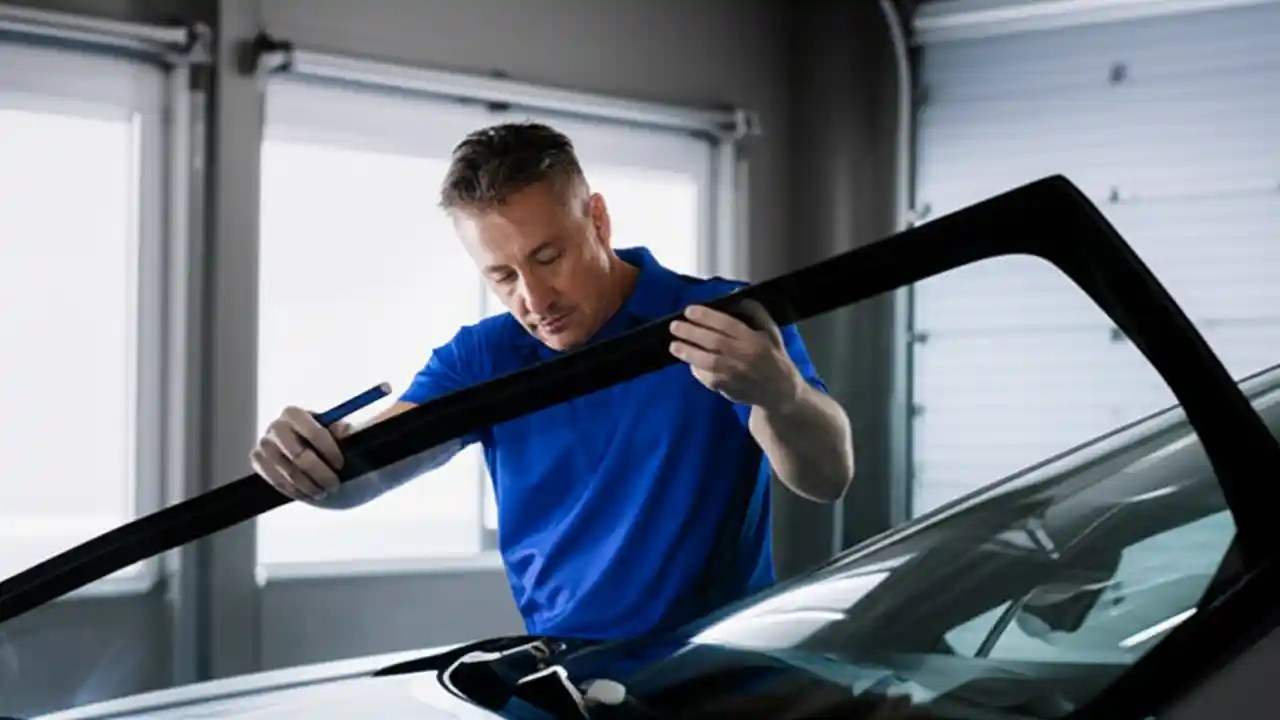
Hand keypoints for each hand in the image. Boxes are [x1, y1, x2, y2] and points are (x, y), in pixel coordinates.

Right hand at [249, 406, 352, 501]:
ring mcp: (264, 445)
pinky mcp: (257, 461)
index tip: (341, 465)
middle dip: (319, 473)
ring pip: (288, 472)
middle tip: (334, 484)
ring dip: (309, 486)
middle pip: (298, 455)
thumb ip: (344, 431)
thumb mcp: (341, 435)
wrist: (311, 456)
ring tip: (324, 491)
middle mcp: (276, 426)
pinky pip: (276, 482)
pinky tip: (308, 494)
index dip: (329, 450)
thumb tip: (344, 431)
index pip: (313, 431)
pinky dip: (295, 491)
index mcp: (296, 413)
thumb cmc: (328, 443)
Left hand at [668, 299, 802, 411]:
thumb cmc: (773, 357)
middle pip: (713, 342)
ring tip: (673, 345)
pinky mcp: (727, 388)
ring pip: (707, 362)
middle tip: (674, 326)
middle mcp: (744, 357)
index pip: (727, 325)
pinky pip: (707, 377)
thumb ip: (757, 314)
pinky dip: (696, 369)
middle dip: (691, 332)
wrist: (780, 392)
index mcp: (755, 340)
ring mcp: (734, 374)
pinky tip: (688, 361)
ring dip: (688, 352)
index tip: (689, 310)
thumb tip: (739, 299)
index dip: (707, 317)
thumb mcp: (772, 332)